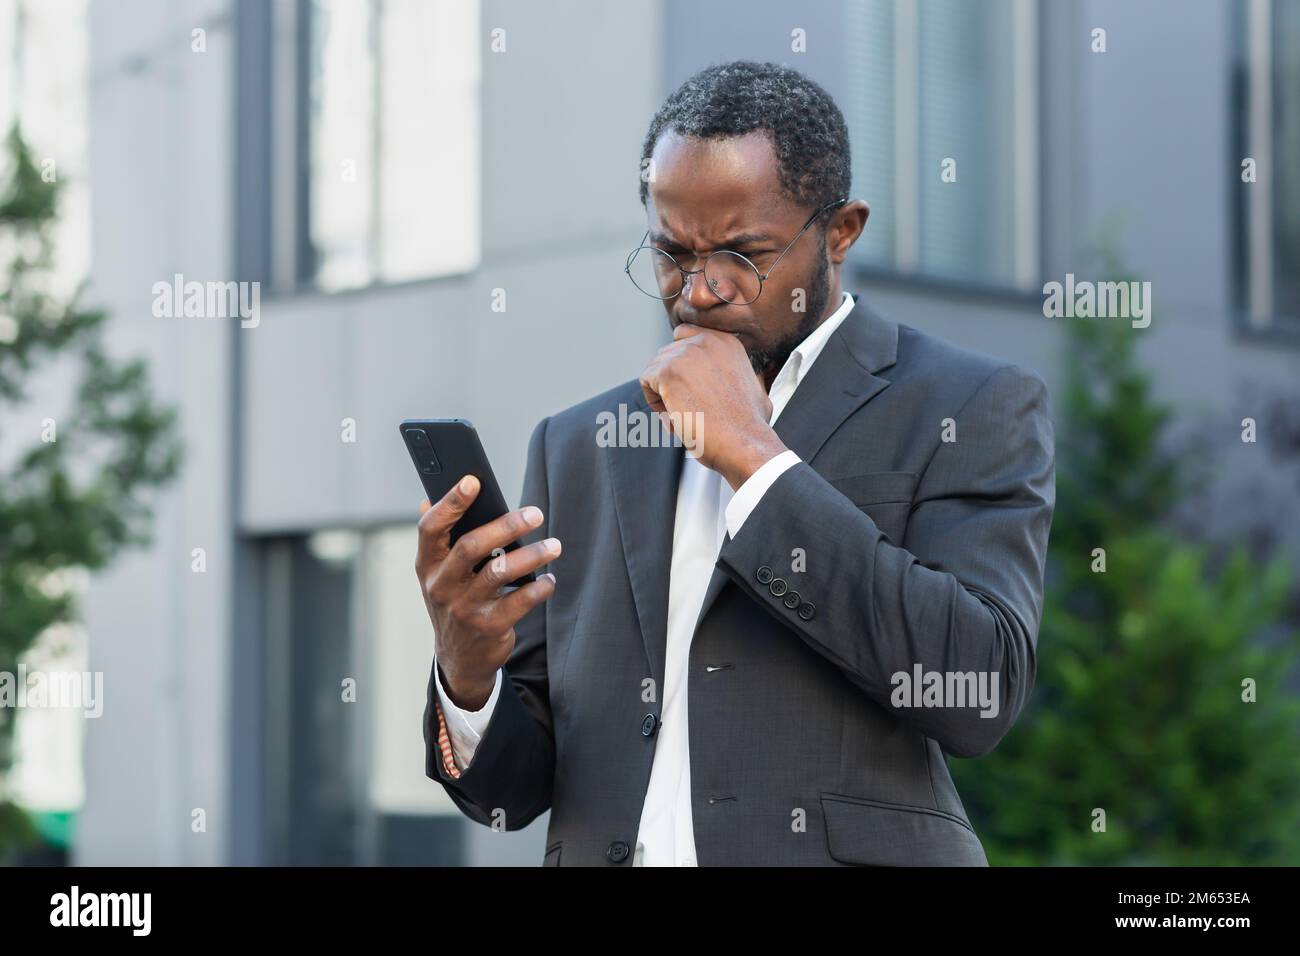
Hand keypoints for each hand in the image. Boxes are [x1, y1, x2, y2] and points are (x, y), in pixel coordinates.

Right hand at [416, 475, 559, 709]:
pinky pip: (519, 601)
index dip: (450, 503)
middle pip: (471, 546)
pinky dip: (539, 587)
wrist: (459, 659)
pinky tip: (549, 579)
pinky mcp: (488, 628)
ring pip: (499, 572)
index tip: (473, 481)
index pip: (431, 528)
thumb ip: (437, 539)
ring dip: (531, 555)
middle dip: (506, 526)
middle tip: (535, 513)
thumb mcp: (437, 574)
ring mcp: (464, 608)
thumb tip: (427, 498)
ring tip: (554, 545)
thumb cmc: (453, 601)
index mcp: (427, 565)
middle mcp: (441, 586)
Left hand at [639, 324, 786, 488]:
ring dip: (663, 394)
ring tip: (682, 419)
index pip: (686, 337)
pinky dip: (655, 403)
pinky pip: (646, 380)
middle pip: (668, 354)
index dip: (683, 365)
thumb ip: (739, 373)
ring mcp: (685, 354)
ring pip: (656, 368)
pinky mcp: (668, 372)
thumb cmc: (751, 425)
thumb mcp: (754, 386)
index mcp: (725, 341)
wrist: (745, 442)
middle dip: (672, 382)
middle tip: (686, 409)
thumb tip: (741, 376)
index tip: (690, 389)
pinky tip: (674, 420)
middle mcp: (705, 341)